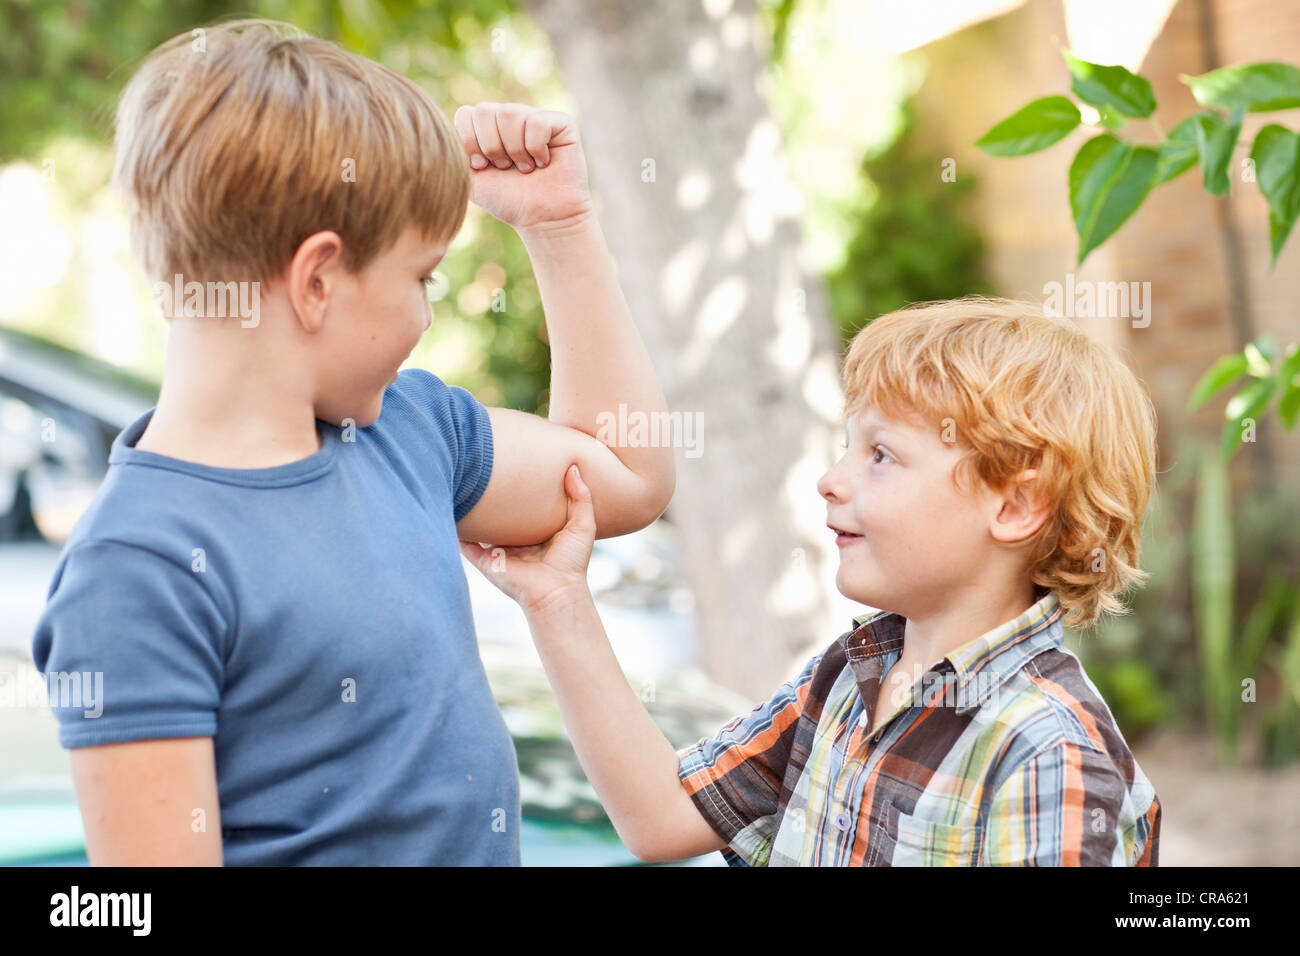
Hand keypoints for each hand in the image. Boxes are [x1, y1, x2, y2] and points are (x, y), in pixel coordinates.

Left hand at [452, 102, 593, 235]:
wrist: (542, 219)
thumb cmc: (508, 200)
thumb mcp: (471, 178)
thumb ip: (455, 151)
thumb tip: (447, 122)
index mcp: (487, 127)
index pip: (466, 114)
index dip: (470, 143)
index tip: (483, 167)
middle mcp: (509, 118)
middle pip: (484, 111)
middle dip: (491, 147)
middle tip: (505, 168)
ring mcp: (534, 117)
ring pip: (509, 113)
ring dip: (515, 150)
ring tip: (525, 168)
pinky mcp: (559, 122)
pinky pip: (537, 122)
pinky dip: (536, 149)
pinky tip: (543, 162)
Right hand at [459, 464, 596, 617]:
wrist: (557, 590)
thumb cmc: (572, 561)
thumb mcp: (583, 524)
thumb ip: (580, 496)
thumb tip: (572, 467)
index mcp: (534, 533)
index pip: (522, 507)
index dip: (518, 489)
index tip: (513, 465)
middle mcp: (513, 541)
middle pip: (498, 516)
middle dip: (491, 497)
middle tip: (484, 470)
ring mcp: (497, 551)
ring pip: (479, 527)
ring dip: (469, 511)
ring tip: (459, 485)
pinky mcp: (486, 560)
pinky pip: (465, 543)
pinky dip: (457, 529)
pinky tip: (447, 509)